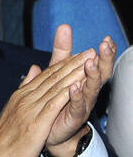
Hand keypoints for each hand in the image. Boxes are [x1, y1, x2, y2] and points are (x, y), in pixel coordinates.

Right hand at [0, 36, 111, 156]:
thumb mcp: (13, 110)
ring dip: (73, 74)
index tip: (78, 54)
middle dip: (73, 63)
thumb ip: (26, 89)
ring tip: (89, 63)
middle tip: (89, 51)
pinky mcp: (37, 123)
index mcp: (20, 96)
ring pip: (55, 88)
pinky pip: (54, 105)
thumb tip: (34, 69)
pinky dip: (67, 92)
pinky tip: (78, 85)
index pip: (46, 76)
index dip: (64, 63)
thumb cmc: (4, 140)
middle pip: (53, 78)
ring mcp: (30, 110)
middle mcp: (25, 99)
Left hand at [42, 25, 115, 151]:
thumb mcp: (58, 71)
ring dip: (91, 76)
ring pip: (91, 89)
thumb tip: (64, 27)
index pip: (98, 63)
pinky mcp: (73, 117)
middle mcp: (88, 91)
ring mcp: (82, 104)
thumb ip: (62, 52)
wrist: (49, 129)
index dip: (104, 53)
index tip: (107, 39)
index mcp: (86, 80)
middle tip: (105, 46)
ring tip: (90, 64)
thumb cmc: (56, 98)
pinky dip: (76, 96)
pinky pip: (76, 106)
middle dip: (104, 60)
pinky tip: (74, 88)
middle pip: (100, 74)